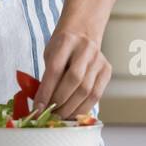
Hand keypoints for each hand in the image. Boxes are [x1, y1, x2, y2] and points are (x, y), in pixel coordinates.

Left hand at [33, 0, 122, 117]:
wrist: (84, 29)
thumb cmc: (62, 45)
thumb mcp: (50, 53)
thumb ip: (47, 75)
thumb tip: (42, 103)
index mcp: (65, 41)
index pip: (54, 69)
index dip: (46, 91)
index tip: (38, 107)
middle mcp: (84, 49)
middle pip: (73, 80)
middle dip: (59, 102)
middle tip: (49, 114)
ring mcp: (98, 59)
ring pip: (86, 90)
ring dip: (72, 108)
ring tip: (60, 117)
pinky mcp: (107, 69)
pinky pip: (97, 94)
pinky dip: (85, 107)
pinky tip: (75, 113)